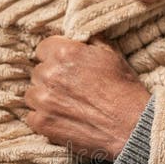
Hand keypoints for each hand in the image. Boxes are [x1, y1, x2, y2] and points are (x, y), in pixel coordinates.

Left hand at [24, 36, 150, 160]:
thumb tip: (76, 36)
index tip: (66, 68)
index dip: (55, 58)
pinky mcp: (42, 123)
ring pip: (32, 94)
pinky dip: (45, 118)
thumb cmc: (125, 90)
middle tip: (72, 90)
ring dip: (45, 99)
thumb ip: (88, 42)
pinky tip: (64, 120)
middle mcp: (50, 74)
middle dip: (51, 79)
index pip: (43, 49)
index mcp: (64, 53)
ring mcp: (43, 100)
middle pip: (38, 72)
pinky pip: (32, 116)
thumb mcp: (111, 55)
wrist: (132, 127)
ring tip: (67, 106)